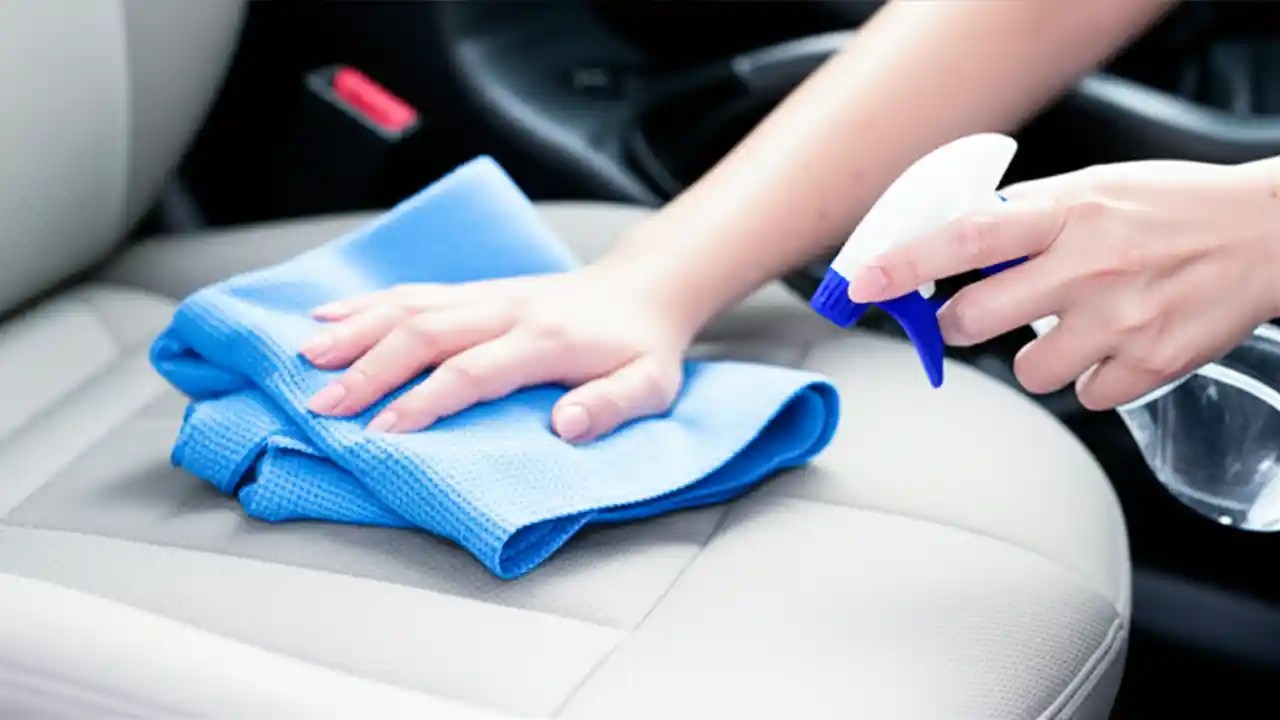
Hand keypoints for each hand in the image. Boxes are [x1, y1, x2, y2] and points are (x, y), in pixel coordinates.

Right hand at [298, 261, 697, 441]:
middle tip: (323, 405)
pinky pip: (415, 293)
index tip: (385, 430)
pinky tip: (327, 317)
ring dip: (356, 332)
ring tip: (307, 358)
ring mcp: (487, 295)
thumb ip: (612, 406)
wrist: (642, 290)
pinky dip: (367, 305)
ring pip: (411, 306)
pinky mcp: (475, 291)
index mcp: (548, 339)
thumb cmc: (643, 348)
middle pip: (427, 333)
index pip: (475, 370)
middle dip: (370, 369)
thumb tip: (567, 425)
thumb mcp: (650, 386)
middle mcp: (508, 310)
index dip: (427, 399)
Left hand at [848, 159, 1279, 408]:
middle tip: (979, 314)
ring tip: (1076, 326)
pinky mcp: (1150, 365)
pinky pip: (1085, 396)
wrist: (1269, 233)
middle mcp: (1089, 267)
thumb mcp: (1096, 187)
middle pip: (977, 321)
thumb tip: (953, 238)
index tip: (861, 283)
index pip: (965, 240)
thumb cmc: (1176, 206)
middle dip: (962, 326)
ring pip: (1028, 372)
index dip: (904, 265)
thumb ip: (1027, 213)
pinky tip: (1117, 345)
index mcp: (1069, 212)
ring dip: (1037, 357)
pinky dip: (1092, 378)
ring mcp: (1121, 321)